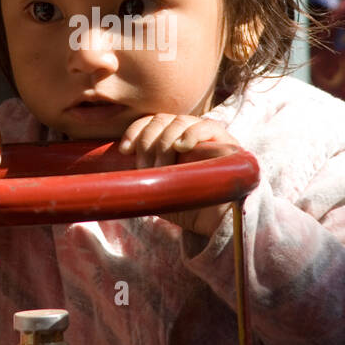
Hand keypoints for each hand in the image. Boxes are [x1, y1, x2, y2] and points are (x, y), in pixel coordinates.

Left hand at [117, 114, 240, 235]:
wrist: (215, 225)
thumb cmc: (187, 208)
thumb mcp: (158, 190)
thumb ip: (143, 177)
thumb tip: (116, 177)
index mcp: (172, 141)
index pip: (151, 122)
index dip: (136, 131)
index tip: (125, 150)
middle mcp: (189, 134)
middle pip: (162, 119)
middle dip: (148, 141)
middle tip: (146, 168)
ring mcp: (209, 137)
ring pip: (181, 120)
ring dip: (165, 142)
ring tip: (164, 168)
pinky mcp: (228, 143)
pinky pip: (207, 126)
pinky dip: (191, 134)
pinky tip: (182, 147)